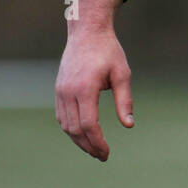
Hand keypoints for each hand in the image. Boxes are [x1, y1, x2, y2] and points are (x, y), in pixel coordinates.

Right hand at [55, 0, 133, 160]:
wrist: (87, 31)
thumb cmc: (108, 51)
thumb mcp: (122, 74)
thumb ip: (125, 101)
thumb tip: (129, 125)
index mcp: (85, 88)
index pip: (89, 124)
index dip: (97, 142)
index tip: (107, 153)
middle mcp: (68, 92)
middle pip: (75, 129)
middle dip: (88, 146)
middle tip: (103, 156)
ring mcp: (60, 91)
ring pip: (65, 125)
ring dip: (79, 140)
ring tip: (94, 149)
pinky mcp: (58, 89)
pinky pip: (61, 116)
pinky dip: (71, 129)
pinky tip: (83, 134)